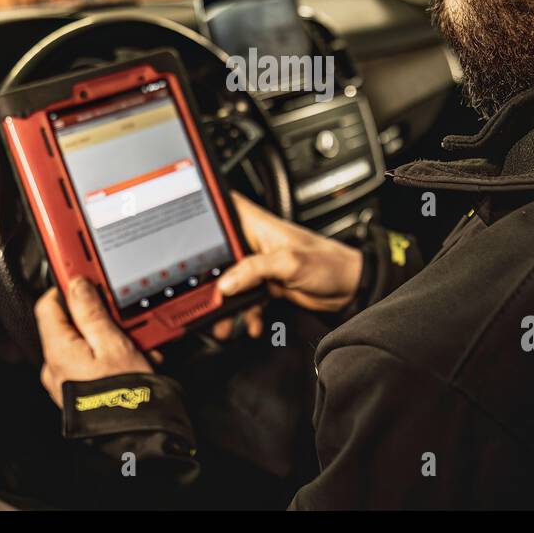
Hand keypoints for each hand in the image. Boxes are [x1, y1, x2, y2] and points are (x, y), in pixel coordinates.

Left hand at [34, 277, 150, 408]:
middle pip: (71, 322)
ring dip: (113, 335)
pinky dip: (114, 354)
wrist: (138, 438)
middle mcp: (55, 366)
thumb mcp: (113, 343)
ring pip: (86, 342)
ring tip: (139, 342)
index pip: (48, 304)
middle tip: (124, 315)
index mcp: (57, 350)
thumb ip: (91, 311)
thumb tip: (77, 285)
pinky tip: (137, 358)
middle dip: (100, 315)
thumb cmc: (124, 397)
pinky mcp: (82, 388)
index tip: (87, 274)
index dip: (68, 285)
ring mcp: (67, 379)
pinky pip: (94, 361)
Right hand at [215, 193, 362, 312]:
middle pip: (218, 254)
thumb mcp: (290, 262)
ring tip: (225, 323)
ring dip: (225, 304)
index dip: (202, 215)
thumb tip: (226, 283)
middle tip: (204, 297)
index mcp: (257, 225)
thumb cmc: (329, 262)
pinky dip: (244, 314)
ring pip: (229, 281)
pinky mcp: (264, 284)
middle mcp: (253, 242)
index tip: (184, 236)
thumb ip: (255, 269)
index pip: (223, 209)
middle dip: (209, 278)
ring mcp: (257, 265)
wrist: (349, 289)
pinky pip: (244, 299)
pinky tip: (251, 323)